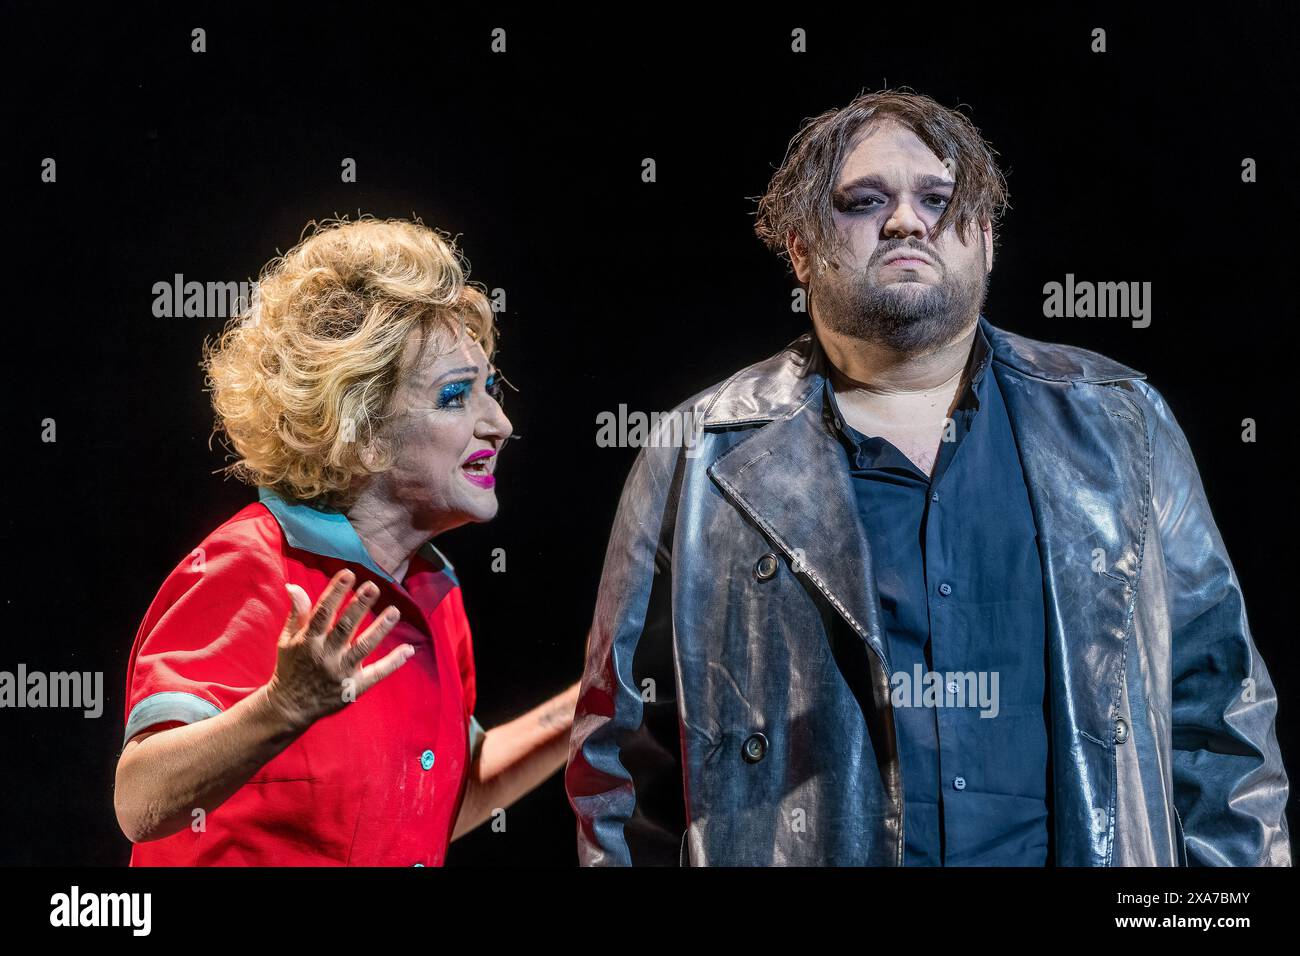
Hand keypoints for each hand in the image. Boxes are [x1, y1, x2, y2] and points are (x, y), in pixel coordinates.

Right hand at [264, 569, 413, 731]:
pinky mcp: (353, 687)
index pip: (323, 612)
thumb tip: (295, 586)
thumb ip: (297, 613)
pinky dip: (393, 663)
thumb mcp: (287, 640)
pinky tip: (408, 650)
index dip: (335, 592)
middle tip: (374, 586)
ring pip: (363, 647)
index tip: (349, 574)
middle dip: (359, 606)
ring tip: (395, 611)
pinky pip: (375, 674)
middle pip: (345, 627)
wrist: (288, 707)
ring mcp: (340, 672)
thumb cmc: (290, 667)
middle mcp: (325, 655)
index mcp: (308, 641)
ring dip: (380, 629)